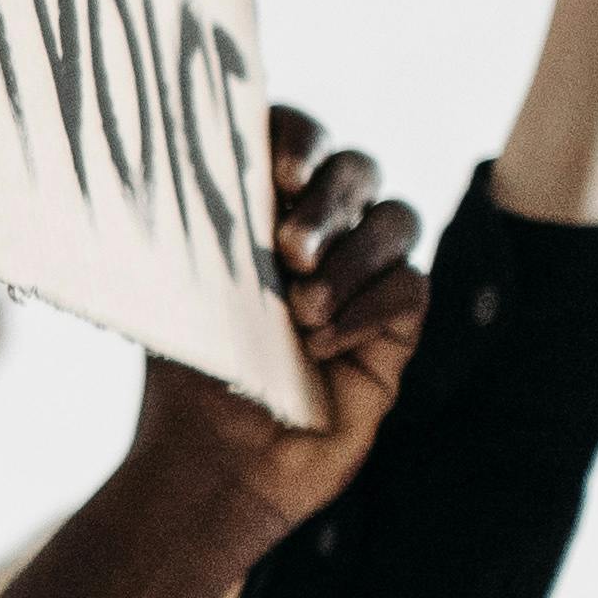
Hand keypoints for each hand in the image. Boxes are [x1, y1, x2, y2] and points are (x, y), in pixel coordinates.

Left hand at [119, 108, 427, 543]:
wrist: (212, 461)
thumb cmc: (190, 371)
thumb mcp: (185, 289)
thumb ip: (210, 221)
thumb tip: (210, 148)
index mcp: (265, 209)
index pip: (299, 139)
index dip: (301, 136)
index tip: (278, 171)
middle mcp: (322, 233)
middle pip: (359, 169)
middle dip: (330, 199)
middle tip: (288, 252)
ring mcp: (363, 277)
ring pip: (398, 220)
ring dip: (351, 257)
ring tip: (299, 310)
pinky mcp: (396, 330)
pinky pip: (411, 288)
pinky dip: (368, 310)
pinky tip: (320, 345)